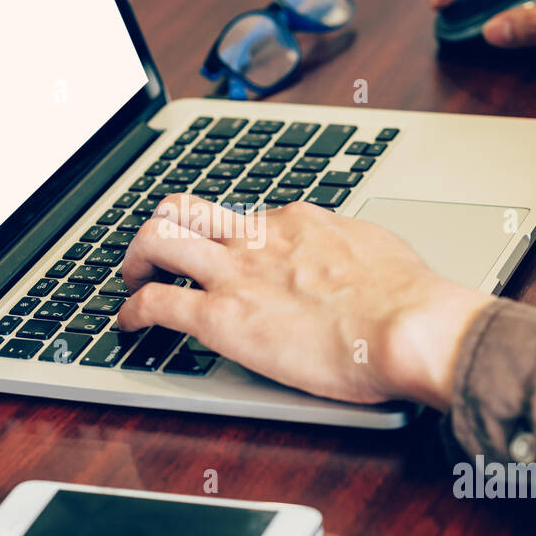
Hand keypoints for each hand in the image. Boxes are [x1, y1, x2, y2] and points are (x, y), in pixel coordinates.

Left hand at [116, 194, 493, 408]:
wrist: (408, 325)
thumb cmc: (408, 299)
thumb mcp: (378, 252)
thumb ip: (350, 254)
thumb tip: (352, 265)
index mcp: (298, 224)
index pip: (245, 219)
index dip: (226, 237)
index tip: (224, 252)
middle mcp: (258, 238)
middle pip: (186, 209)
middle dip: (162, 228)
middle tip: (155, 255)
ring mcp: (234, 273)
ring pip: (158, 240)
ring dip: (135, 260)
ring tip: (131, 281)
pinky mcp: (220, 317)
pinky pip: (156, 304)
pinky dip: (131, 311)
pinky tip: (127, 325)